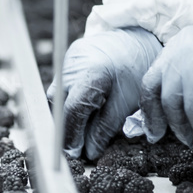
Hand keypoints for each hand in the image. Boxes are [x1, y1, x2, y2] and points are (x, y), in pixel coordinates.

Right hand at [47, 27, 162, 159]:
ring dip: (65, 115)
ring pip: (56, 98)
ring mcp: (65, 61)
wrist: (135, 38)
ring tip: (80, 129)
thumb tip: (89, 151)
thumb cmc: (135, 70)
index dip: (71, 136)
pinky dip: (68, 101)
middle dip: (65, 128)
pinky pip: (60, 86)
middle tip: (76, 147)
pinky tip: (81, 108)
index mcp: (91, 76)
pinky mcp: (65, 59)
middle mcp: (72, 67)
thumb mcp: (126, 102)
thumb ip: (105, 128)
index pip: (72, 112)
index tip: (74, 154)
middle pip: (58, 106)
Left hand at [138, 21, 192, 145]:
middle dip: (153, 114)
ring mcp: (186, 70)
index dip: (154, 97)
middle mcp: (178, 53)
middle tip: (156, 134)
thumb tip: (185, 105)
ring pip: (170, 104)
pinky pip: (192, 115)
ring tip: (189, 139)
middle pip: (152, 87)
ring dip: (179, 126)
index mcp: (181, 43)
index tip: (154, 115)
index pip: (157, 73)